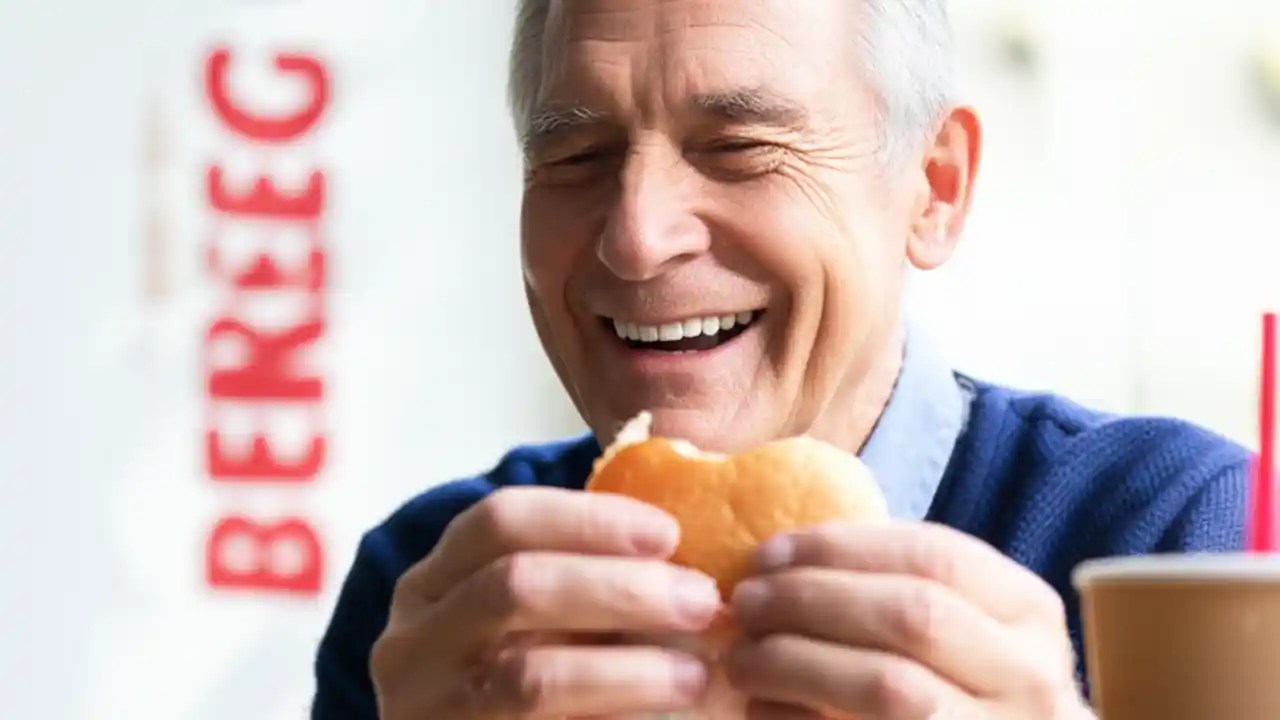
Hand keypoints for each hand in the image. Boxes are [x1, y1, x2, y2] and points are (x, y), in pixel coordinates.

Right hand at [369, 486, 722, 718]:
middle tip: (702, 601)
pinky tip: (661, 719)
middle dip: (621, 588)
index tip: (668, 532)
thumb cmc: (506, 689)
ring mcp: (426, 711)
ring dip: (629, 671)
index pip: (499, 521)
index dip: (588, 519)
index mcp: (429, 587)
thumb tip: (677, 553)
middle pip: (517, 586)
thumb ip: (570, 585)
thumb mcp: (514, 627)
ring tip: (696, 676)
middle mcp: (411, 645)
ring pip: (532, 678)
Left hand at [725, 522, 1092, 719]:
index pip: (934, 556)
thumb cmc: (961, 685)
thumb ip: (895, 584)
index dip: (839, 548)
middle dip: (810, 600)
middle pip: (909, 615)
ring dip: (795, 662)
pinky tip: (762, 709)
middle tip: (744, 602)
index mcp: (1029, 611)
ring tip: (741, 657)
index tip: (767, 553)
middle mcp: (1030, 676)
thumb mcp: (958, 624)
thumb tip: (782, 555)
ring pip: (888, 686)